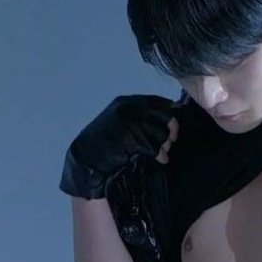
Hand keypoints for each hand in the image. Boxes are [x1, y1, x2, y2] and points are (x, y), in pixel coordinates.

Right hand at [59, 94, 178, 198]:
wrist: (86, 155)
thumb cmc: (104, 139)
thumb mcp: (119, 118)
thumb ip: (138, 114)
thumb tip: (168, 115)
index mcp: (127, 101)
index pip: (157, 101)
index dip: (171, 110)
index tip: (175, 122)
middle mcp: (130, 110)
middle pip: (165, 117)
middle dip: (172, 130)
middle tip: (172, 140)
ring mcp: (130, 124)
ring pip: (161, 135)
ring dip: (165, 146)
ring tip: (162, 153)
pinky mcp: (131, 140)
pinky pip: (154, 148)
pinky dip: (160, 155)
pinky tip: (161, 160)